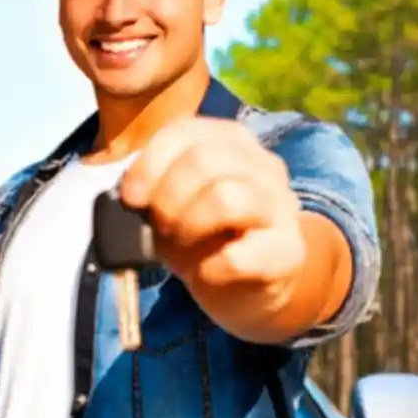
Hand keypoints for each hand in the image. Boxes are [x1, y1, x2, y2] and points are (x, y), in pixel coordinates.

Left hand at [118, 117, 306, 326]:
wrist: (244, 286)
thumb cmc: (200, 234)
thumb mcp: (169, 202)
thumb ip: (151, 186)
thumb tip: (129, 192)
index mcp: (231, 141)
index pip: (185, 131)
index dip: (149, 164)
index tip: (131, 198)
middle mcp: (264, 166)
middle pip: (204, 160)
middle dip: (167, 198)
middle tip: (160, 225)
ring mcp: (282, 208)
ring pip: (226, 198)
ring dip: (189, 226)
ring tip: (183, 244)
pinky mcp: (288, 253)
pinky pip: (240, 256)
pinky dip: (211, 268)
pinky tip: (207, 271)